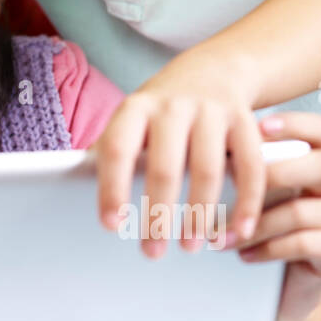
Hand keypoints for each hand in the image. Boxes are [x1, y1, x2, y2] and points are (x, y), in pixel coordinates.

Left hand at [92, 50, 263, 256]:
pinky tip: (240, 230)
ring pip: (207, 169)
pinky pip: (250, 166)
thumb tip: (70, 191)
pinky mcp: (244, 120)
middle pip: (164, 166)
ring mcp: (211, 111)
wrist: (214, 70)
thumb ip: (110, 151)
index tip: (111, 225)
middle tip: (152, 251)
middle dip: (158, 214)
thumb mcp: (131, 120)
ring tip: (191, 246)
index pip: (118, 150)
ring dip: (200, 214)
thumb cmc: (161, 110)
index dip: (112, 188)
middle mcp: (173, 107)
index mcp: (136, 109)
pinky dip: (247, 203)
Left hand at [235, 112, 320, 320]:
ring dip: (253, 224)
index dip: (294, 123)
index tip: (258, 125)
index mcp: (316, 161)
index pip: (320, 130)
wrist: (281, 291)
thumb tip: (193, 151)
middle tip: (227, 184)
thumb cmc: (257, 231)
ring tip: (218, 238)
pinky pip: (305, 243)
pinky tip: (244, 256)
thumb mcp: (249, 195)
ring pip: (301, 210)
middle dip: (270, 174)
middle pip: (319, 165)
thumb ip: (239, 169)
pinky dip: (268, 249)